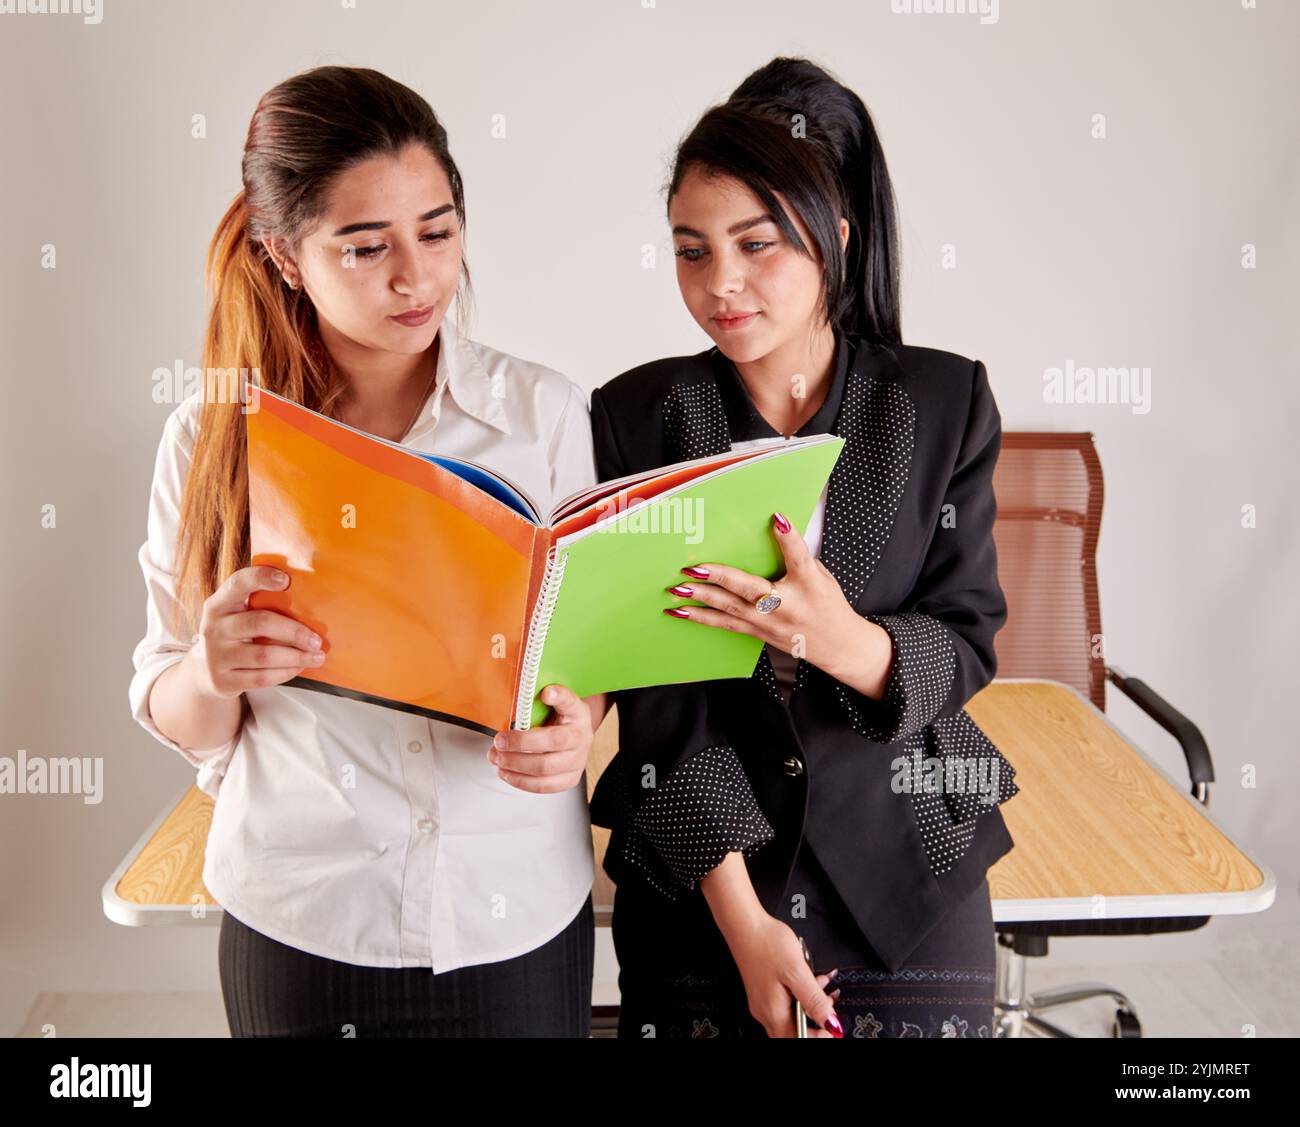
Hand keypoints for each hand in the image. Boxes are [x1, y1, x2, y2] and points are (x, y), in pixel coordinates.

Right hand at [186, 565, 324, 699]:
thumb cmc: (236, 635)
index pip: (238, 583)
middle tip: (317, 640)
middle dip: (294, 632)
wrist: (206, 672)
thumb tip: (310, 597)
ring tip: (317, 656)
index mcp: (219, 604)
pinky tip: (299, 667)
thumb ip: (262, 604)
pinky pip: (261, 677)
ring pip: (264, 655)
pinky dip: (285, 673)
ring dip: (296, 656)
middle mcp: (214, 628)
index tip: (286, 579)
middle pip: (260, 623)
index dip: (261, 577)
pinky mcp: (222, 680)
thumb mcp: (238, 615)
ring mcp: (215, 656)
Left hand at [488, 684, 594, 793]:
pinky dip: (520, 781)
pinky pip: (544, 786)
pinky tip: (506, 772)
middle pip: (554, 742)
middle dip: (520, 743)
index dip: (559, 696)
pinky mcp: (570, 778)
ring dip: (515, 765)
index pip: (570, 702)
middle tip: (499, 741)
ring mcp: (579, 760)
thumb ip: (536, 701)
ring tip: (496, 758)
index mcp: (578, 713)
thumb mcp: (552, 705)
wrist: (573, 737)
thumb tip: (520, 697)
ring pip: (545, 768)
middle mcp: (582, 736)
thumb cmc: (557, 719)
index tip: (545, 693)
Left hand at [664, 511, 865, 678]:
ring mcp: (768, 622)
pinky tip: (680, 611)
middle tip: (693, 568)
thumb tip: (774, 531)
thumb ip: (797, 557)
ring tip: (677, 590)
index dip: (789, 537)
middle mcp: (786, 605)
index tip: (777, 518)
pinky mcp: (757, 632)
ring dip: (701, 599)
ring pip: (730, 609)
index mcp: (809, 584)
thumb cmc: (827, 606)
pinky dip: (701, 617)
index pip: (799, 557)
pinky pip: (725, 624)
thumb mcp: (820, 575)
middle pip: (749, 588)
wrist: (837, 646)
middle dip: (719, 577)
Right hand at [726, 912, 843, 1037]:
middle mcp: (765, 1011)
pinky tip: (811, 979)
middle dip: (815, 1023)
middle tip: (829, 1008)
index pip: (797, 1040)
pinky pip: (786, 1003)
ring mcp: (763, 1001)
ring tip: (824, 988)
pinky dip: (802, 995)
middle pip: (793, 1032)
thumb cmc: (767, 944)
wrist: (745, 924)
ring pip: (791, 1017)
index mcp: (774, 1012)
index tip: (832, 1027)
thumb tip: (831, 1023)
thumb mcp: (797, 971)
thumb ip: (814, 1000)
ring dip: (810, 1007)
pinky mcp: (763, 990)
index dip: (817, 1037)